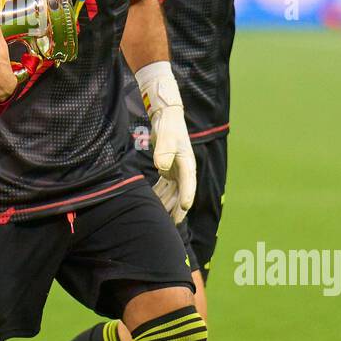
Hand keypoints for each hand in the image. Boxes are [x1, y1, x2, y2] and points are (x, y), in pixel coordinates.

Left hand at [134, 61, 195, 222]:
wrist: (166, 116)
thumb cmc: (168, 125)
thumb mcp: (165, 135)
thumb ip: (163, 150)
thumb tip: (161, 167)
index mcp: (187, 162)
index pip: (189, 183)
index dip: (186, 197)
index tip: (184, 209)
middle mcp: (184, 168)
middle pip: (181, 192)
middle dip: (177, 208)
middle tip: (171, 224)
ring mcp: (175, 169)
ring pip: (172, 191)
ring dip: (166, 203)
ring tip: (159, 218)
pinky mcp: (167, 168)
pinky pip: (164, 186)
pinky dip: (159, 194)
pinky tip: (151, 203)